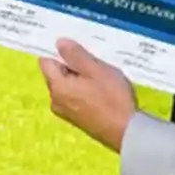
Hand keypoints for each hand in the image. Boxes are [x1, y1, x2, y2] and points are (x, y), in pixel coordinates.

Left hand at [38, 38, 137, 153]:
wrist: (127, 132)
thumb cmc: (112, 98)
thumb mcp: (96, 69)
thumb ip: (76, 55)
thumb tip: (58, 43)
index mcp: (57, 87)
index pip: (46, 62)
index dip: (60, 53)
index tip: (78, 49)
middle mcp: (56, 101)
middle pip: (56, 74)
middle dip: (72, 66)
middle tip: (94, 64)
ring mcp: (66, 113)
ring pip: (67, 86)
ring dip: (80, 79)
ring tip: (101, 78)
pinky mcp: (77, 120)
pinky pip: (74, 98)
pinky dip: (84, 91)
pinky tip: (102, 92)